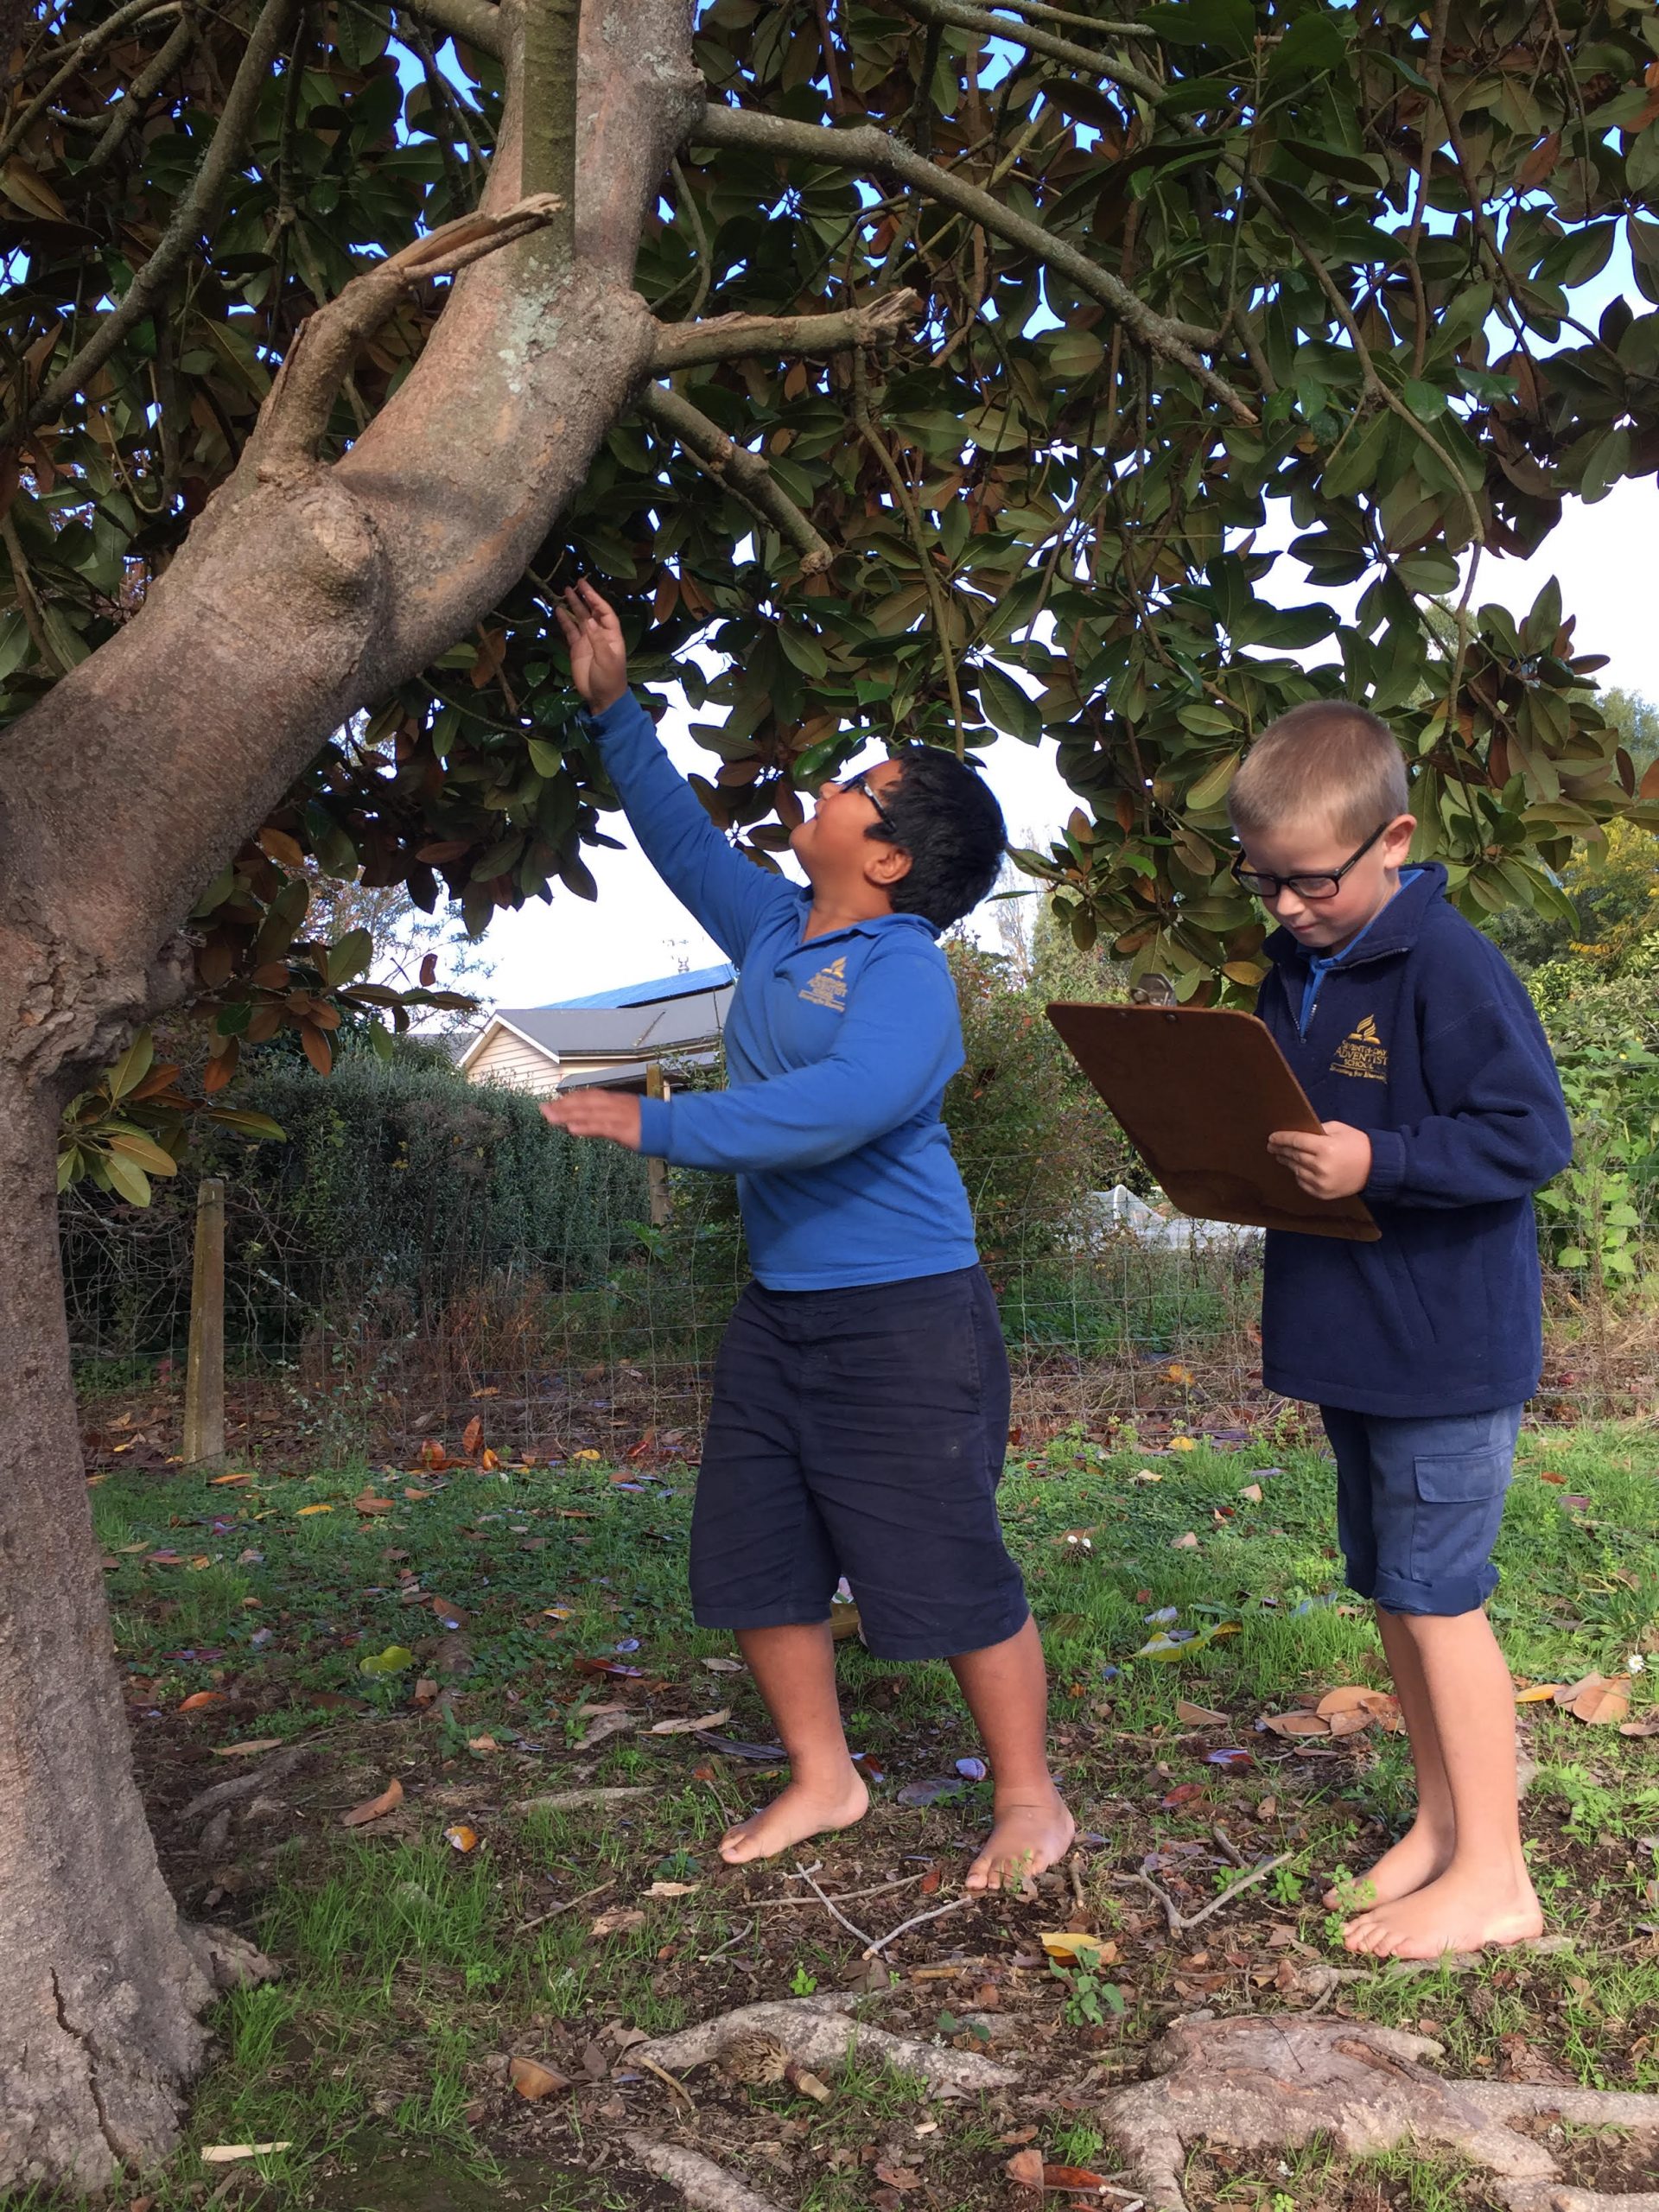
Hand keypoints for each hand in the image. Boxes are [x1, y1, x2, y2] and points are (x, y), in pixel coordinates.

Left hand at [540, 1091, 642, 1150]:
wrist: (673, 1128)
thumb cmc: (651, 1125)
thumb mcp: (627, 1117)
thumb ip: (608, 1119)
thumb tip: (588, 1123)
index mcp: (617, 1100)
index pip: (589, 1096)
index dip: (570, 1098)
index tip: (553, 1103)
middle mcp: (615, 1104)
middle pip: (584, 1102)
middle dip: (562, 1106)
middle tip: (543, 1109)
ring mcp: (619, 1116)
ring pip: (589, 1113)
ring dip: (568, 1115)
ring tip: (549, 1118)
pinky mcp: (624, 1130)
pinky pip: (601, 1127)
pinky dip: (585, 1127)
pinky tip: (571, 1129)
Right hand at [554, 579, 628, 713]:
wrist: (602, 697)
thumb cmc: (610, 679)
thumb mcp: (607, 660)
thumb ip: (598, 640)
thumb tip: (589, 621)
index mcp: (612, 635)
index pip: (604, 613)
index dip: (596, 600)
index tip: (586, 588)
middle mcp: (599, 634)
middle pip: (591, 611)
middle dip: (585, 597)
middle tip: (576, 582)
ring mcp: (587, 640)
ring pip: (579, 618)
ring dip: (573, 605)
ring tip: (565, 591)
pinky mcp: (577, 648)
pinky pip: (570, 631)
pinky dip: (564, 620)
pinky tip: (558, 609)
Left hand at [1267, 1120, 1372, 1199]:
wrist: (1376, 1167)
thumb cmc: (1357, 1144)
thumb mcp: (1338, 1129)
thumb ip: (1317, 1130)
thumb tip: (1298, 1133)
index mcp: (1325, 1148)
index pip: (1296, 1141)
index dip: (1282, 1139)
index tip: (1272, 1137)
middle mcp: (1321, 1167)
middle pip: (1294, 1156)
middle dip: (1281, 1150)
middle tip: (1272, 1146)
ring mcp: (1321, 1182)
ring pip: (1296, 1170)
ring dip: (1287, 1162)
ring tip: (1281, 1156)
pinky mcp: (1323, 1193)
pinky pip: (1303, 1183)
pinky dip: (1298, 1175)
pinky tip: (1296, 1168)